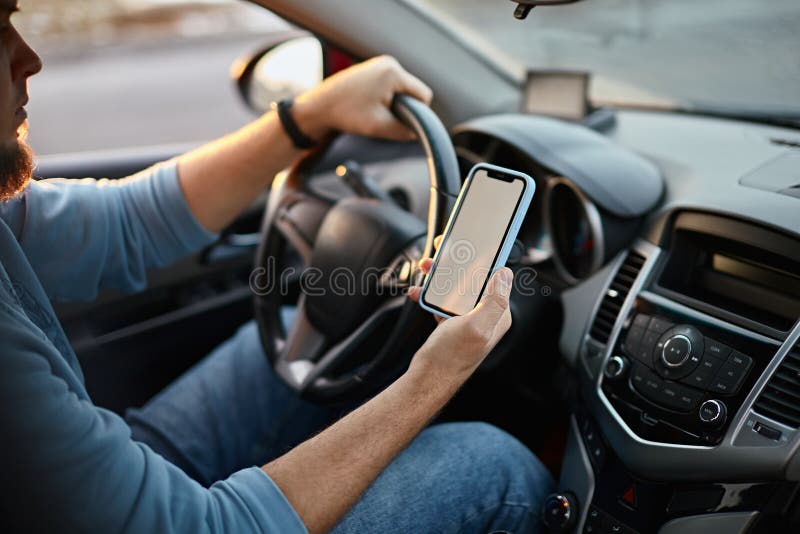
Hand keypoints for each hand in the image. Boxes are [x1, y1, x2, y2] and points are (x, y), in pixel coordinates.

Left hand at [292, 55, 432, 141]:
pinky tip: (369, 105)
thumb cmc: (347, 114)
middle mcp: (389, 62)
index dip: (418, 113)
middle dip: (403, 107)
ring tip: (373, 111)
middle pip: (412, 91)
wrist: (319, 106)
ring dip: (393, 103)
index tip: (399, 122)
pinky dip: (384, 98)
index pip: (424, 95)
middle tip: (381, 118)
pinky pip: (390, 86)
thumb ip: (404, 131)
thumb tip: (417, 132)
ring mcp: (380, 63)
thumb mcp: (380, 127)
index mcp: (394, 72)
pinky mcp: (372, 69)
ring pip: (401, 89)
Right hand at [407, 236, 513, 378]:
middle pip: (473, 280)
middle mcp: (485, 316)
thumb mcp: (476, 326)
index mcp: (497, 315)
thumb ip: (494, 300)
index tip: (474, 244)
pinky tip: (418, 292)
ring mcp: (468, 320)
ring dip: (440, 277)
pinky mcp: (452, 324)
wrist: (428, 379)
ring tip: (426, 269)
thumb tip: (506, 274)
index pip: (495, 278)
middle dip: (457, 264)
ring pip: (456, 288)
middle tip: (442, 251)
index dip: (484, 259)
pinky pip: (442, 301)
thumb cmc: (450, 357)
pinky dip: (430, 294)